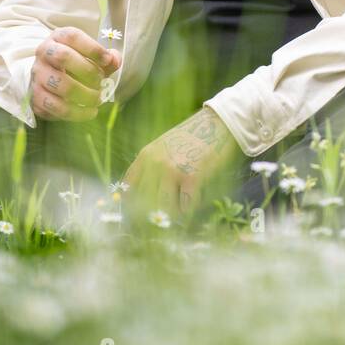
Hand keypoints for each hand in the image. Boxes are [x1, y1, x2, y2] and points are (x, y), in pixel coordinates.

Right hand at [31, 27, 121, 122]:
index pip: (72, 36)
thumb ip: (106, 58)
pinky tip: (90, 112)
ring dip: (84, 94)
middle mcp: (44, 53)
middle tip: (100, 80)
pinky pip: (56, 106)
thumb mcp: (91, 57)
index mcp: (58, 38)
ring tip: (97, 99)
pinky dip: (77, 112)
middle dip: (87, 70)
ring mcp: (38, 75)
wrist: (49, 79)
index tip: (108, 60)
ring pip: (59, 84)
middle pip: (63, 57)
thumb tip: (114, 60)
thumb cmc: (76, 64)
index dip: (92, 48)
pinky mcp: (36, 97)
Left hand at [123, 107, 241, 219]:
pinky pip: (186, 206)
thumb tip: (144, 198)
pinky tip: (195, 201)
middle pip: (145, 202)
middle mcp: (155, 164)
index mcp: (146, 156)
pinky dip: (190, 209)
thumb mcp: (163, 147)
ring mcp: (172, 171)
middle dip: (154, 214)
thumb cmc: (192, 138)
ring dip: (173, 214)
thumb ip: (151, 167)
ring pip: (164, 208)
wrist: (216, 124)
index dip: (131, 205)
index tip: (138, 216)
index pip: (128, 187)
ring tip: (181, 211)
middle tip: (163, 220)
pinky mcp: (192, 177)